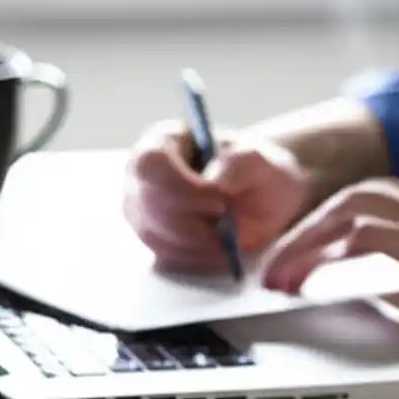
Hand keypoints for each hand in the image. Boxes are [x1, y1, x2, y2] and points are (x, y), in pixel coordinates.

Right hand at [122, 120, 309, 272]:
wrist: (257, 197)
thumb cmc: (254, 170)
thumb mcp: (258, 159)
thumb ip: (240, 163)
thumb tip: (215, 183)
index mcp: (163, 140)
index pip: (152, 163)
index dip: (181, 187)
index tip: (220, 203)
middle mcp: (142, 176)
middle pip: (147, 203)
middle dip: (192, 222)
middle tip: (230, 230)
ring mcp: (141, 210)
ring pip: (155, 234)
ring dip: (198, 243)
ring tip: (232, 238)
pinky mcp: (152, 239)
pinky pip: (165, 256)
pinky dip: (198, 258)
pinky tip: (222, 250)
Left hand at [260, 179, 398, 352]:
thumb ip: (374, 249)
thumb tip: (317, 270)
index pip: (337, 206)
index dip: (301, 234)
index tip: (275, 261)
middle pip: (337, 213)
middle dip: (296, 245)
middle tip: (272, 277)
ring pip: (348, 230)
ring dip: (308, 258)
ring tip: (284, 286)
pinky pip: (369, 263)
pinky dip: (337, 274)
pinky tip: (316, 293)